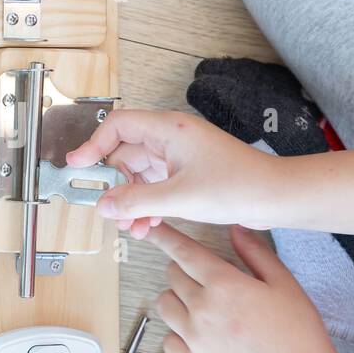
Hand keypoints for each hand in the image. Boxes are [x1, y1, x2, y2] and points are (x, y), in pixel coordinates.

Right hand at [67, 109, 279, 238]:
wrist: (275, 196)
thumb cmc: (237, 186)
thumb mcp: (178, 198)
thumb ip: (136, 201)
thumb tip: (104, 205)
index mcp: (169, 129)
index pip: (118, 126)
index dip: (94, 144)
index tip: (78, 165)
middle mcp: (172, 138)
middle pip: (126, 154)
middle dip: (116, 185)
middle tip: (109, 210)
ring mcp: (181, 156)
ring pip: (141, 174)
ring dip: (132, 200)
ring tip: (132, 226)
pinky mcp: (189, 173)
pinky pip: (157, 186)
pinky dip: (149, 204)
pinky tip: (148, 226)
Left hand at [149, 224, 344, 352]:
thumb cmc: (297, 330)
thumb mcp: (284, 283)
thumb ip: (255, 253)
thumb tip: (235, 229)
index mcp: (224, 285)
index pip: (184, 252)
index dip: (165, 236)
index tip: (152, 228)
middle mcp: (202, 309)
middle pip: (172, 276)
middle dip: (184, 270)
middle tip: (207, 280)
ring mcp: (194, 339)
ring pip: (165, 306)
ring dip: (177, 300)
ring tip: (202, 307)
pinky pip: (169, 341)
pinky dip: (178, 334)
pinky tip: (199, 335)